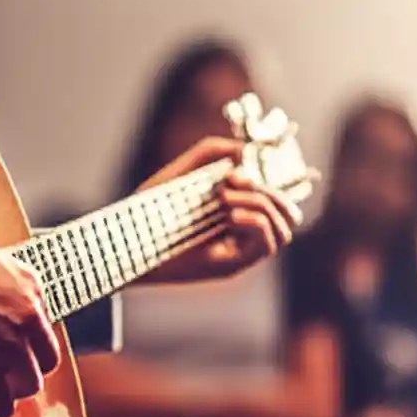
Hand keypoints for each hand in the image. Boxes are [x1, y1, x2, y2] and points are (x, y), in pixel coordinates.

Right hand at [0, 216, 60, 416]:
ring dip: (7, 390)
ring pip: (29, 385)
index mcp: (27, 285)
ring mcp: (10, 344)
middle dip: (22, 369)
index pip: (42, 325)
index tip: (7, 346)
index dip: (23, 341)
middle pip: (44, 359)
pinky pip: (1, 405)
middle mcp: (27, 315)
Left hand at [138, 137, 300, 283]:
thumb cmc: (151, 207)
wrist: (129, 237)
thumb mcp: (185, 169)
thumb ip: (214, 152)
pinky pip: (268, 243)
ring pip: (282, 227)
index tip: (234, 172)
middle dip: (269, 191)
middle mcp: (241, 232)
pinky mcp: (232, 265)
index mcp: (235, 210)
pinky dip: (256, 221)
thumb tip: (248, 152)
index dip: (269, 180)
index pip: (276, 197)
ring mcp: (238, 250)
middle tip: (233, 182)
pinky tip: (229, 215)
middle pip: (287, 213)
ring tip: (224, 199)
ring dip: (260, 204)